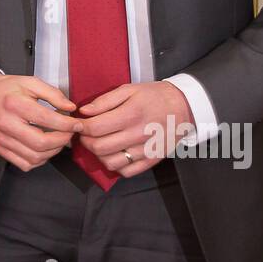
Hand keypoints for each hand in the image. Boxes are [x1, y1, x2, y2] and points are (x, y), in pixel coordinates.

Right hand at [0, 69, 79, 171]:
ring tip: (58, 141)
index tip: (77, 124)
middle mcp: (7, 124)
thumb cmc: (5, 89)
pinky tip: (44, 149)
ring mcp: (2, 139)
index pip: (46, 119)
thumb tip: (70, 107)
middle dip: (62, 140)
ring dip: (52, 152)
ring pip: (34, 157)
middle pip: (41, 143)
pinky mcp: (0, 149)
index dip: (67, 124)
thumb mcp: (30, 82)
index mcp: (15, 104)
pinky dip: (39, 160)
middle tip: (69, 133)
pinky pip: (24, 164)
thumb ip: (53, 94)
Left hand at [75, 81, 193, 177]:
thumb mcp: (129, 90)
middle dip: (86, 141)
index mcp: (131, 114)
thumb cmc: (154, 96)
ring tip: (99, 144)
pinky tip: (115, 154)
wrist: (183, 107)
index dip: (81, 127)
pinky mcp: (152, 161)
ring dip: (99, 155)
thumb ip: (104, 100)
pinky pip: (126, 171)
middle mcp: (138, 135)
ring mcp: (145, 150)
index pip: (95, 128)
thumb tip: (84, 111)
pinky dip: (116, 166)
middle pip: (100, 147)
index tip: (78, 124)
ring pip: (111, 163)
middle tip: (85, 134)